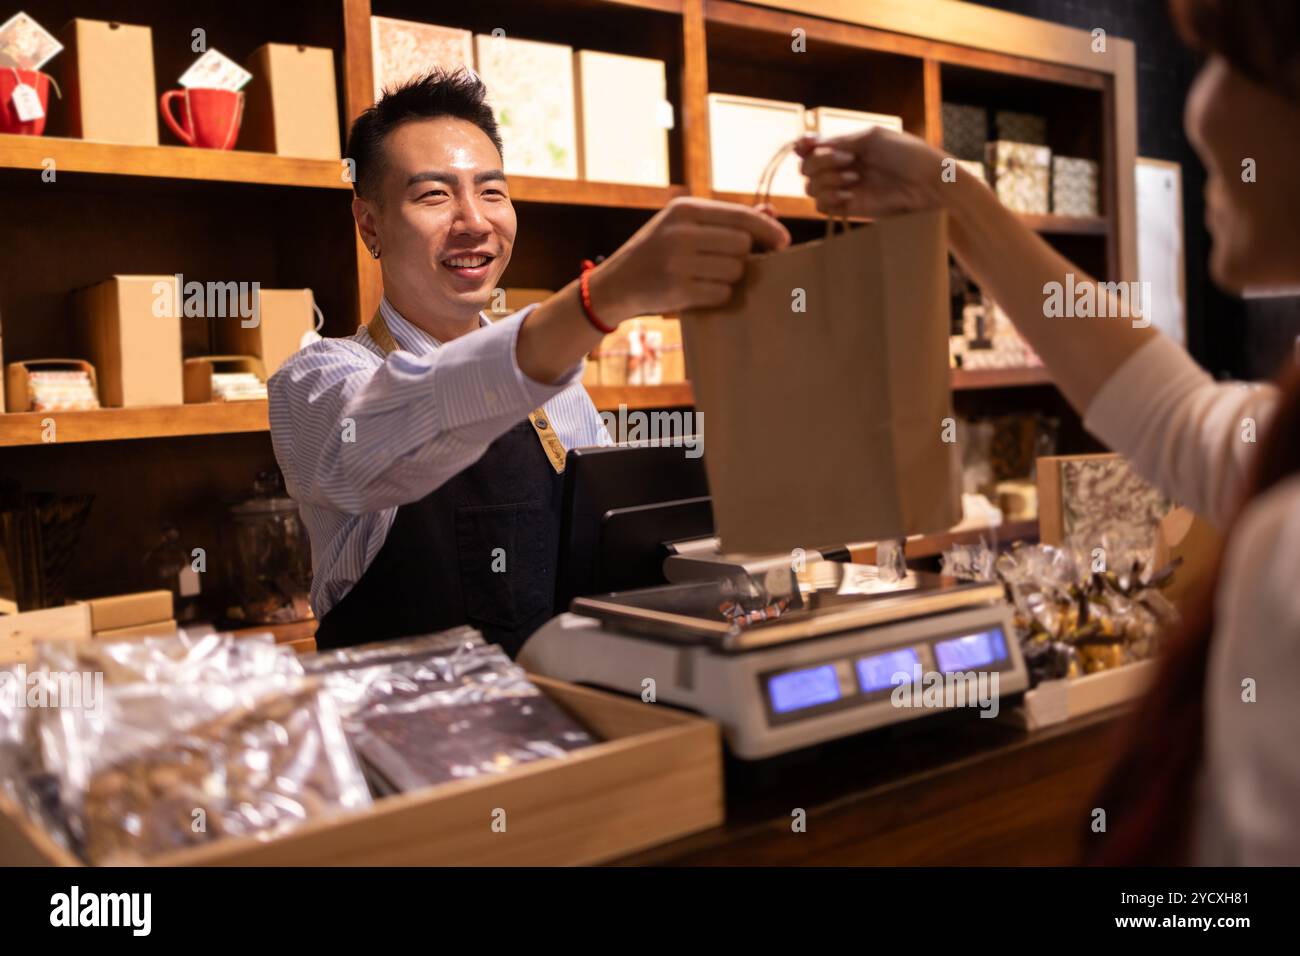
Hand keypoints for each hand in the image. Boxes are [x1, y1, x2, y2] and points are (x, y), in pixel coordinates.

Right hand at [588, 197, 790, 318]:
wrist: (617, 283)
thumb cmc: (658, 250)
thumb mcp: (684, 225)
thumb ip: (726, 219)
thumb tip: (771, 214)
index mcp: (685, 209)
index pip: (742, 217)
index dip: (769, 230)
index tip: (783, 242)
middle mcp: (680, 232)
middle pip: (743, 245)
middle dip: (743, 257)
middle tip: (727, 263)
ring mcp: (677, 262)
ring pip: (735, 271)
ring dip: (731, 278)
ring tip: (707, 277)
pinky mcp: (677, 290)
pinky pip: (722, 293)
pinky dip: (719, 295)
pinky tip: (701, 291)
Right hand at [795, 127, 951, 218]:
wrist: (927, 185)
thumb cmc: (907, 155)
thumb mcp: (871, 138)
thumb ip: (837, 142)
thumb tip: (803, 144)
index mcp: (848, 147)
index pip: (812, 148)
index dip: (803, 147)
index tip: (804, 146)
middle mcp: (842, 168)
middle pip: (806, 167)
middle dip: (821, 162)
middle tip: (849, 160)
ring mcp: (844, 189)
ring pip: (810, 187)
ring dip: (827, 179)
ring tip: (854, 178)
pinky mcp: (848, 209)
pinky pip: (821, 205)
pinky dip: (829, 197)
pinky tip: (848, 195)